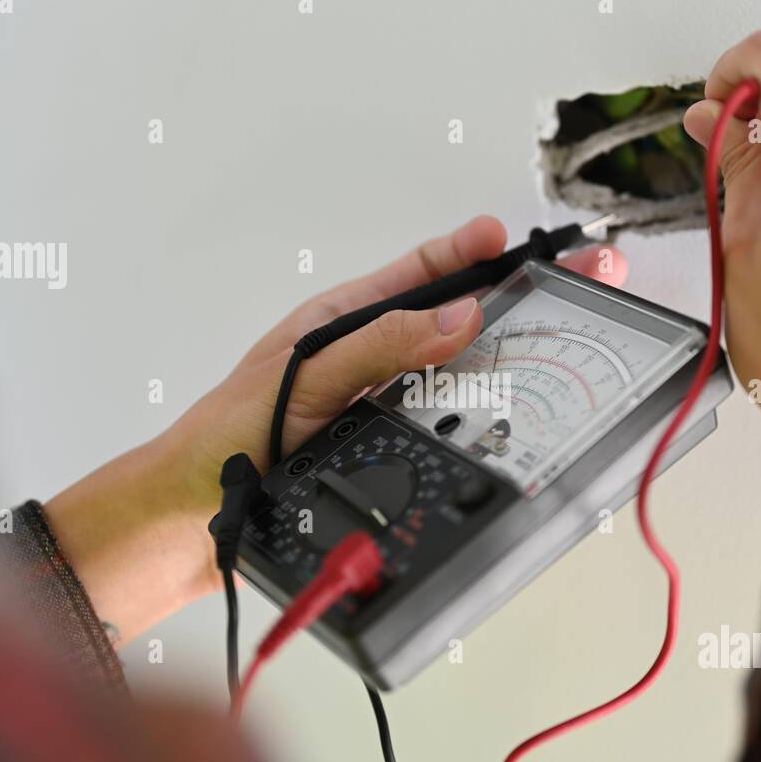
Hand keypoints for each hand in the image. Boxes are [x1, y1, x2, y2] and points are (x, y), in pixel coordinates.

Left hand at [45, 216, 627, 642]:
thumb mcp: (304, 377)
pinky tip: (505, 424)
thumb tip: (456, 317)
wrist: (192, 523)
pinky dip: (478, 424)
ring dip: (501, 363)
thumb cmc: (224, 441)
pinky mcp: (383, 456)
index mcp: (341, 324)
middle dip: (511, 303)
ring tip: (553, 349)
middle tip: (569, 287)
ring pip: (455, 378)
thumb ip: (379, 346)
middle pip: (451, 323)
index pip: (419, 275)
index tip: (513, 238)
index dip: (470, 252)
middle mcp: (366, 363)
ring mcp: (376, 410)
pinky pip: (443, 431)